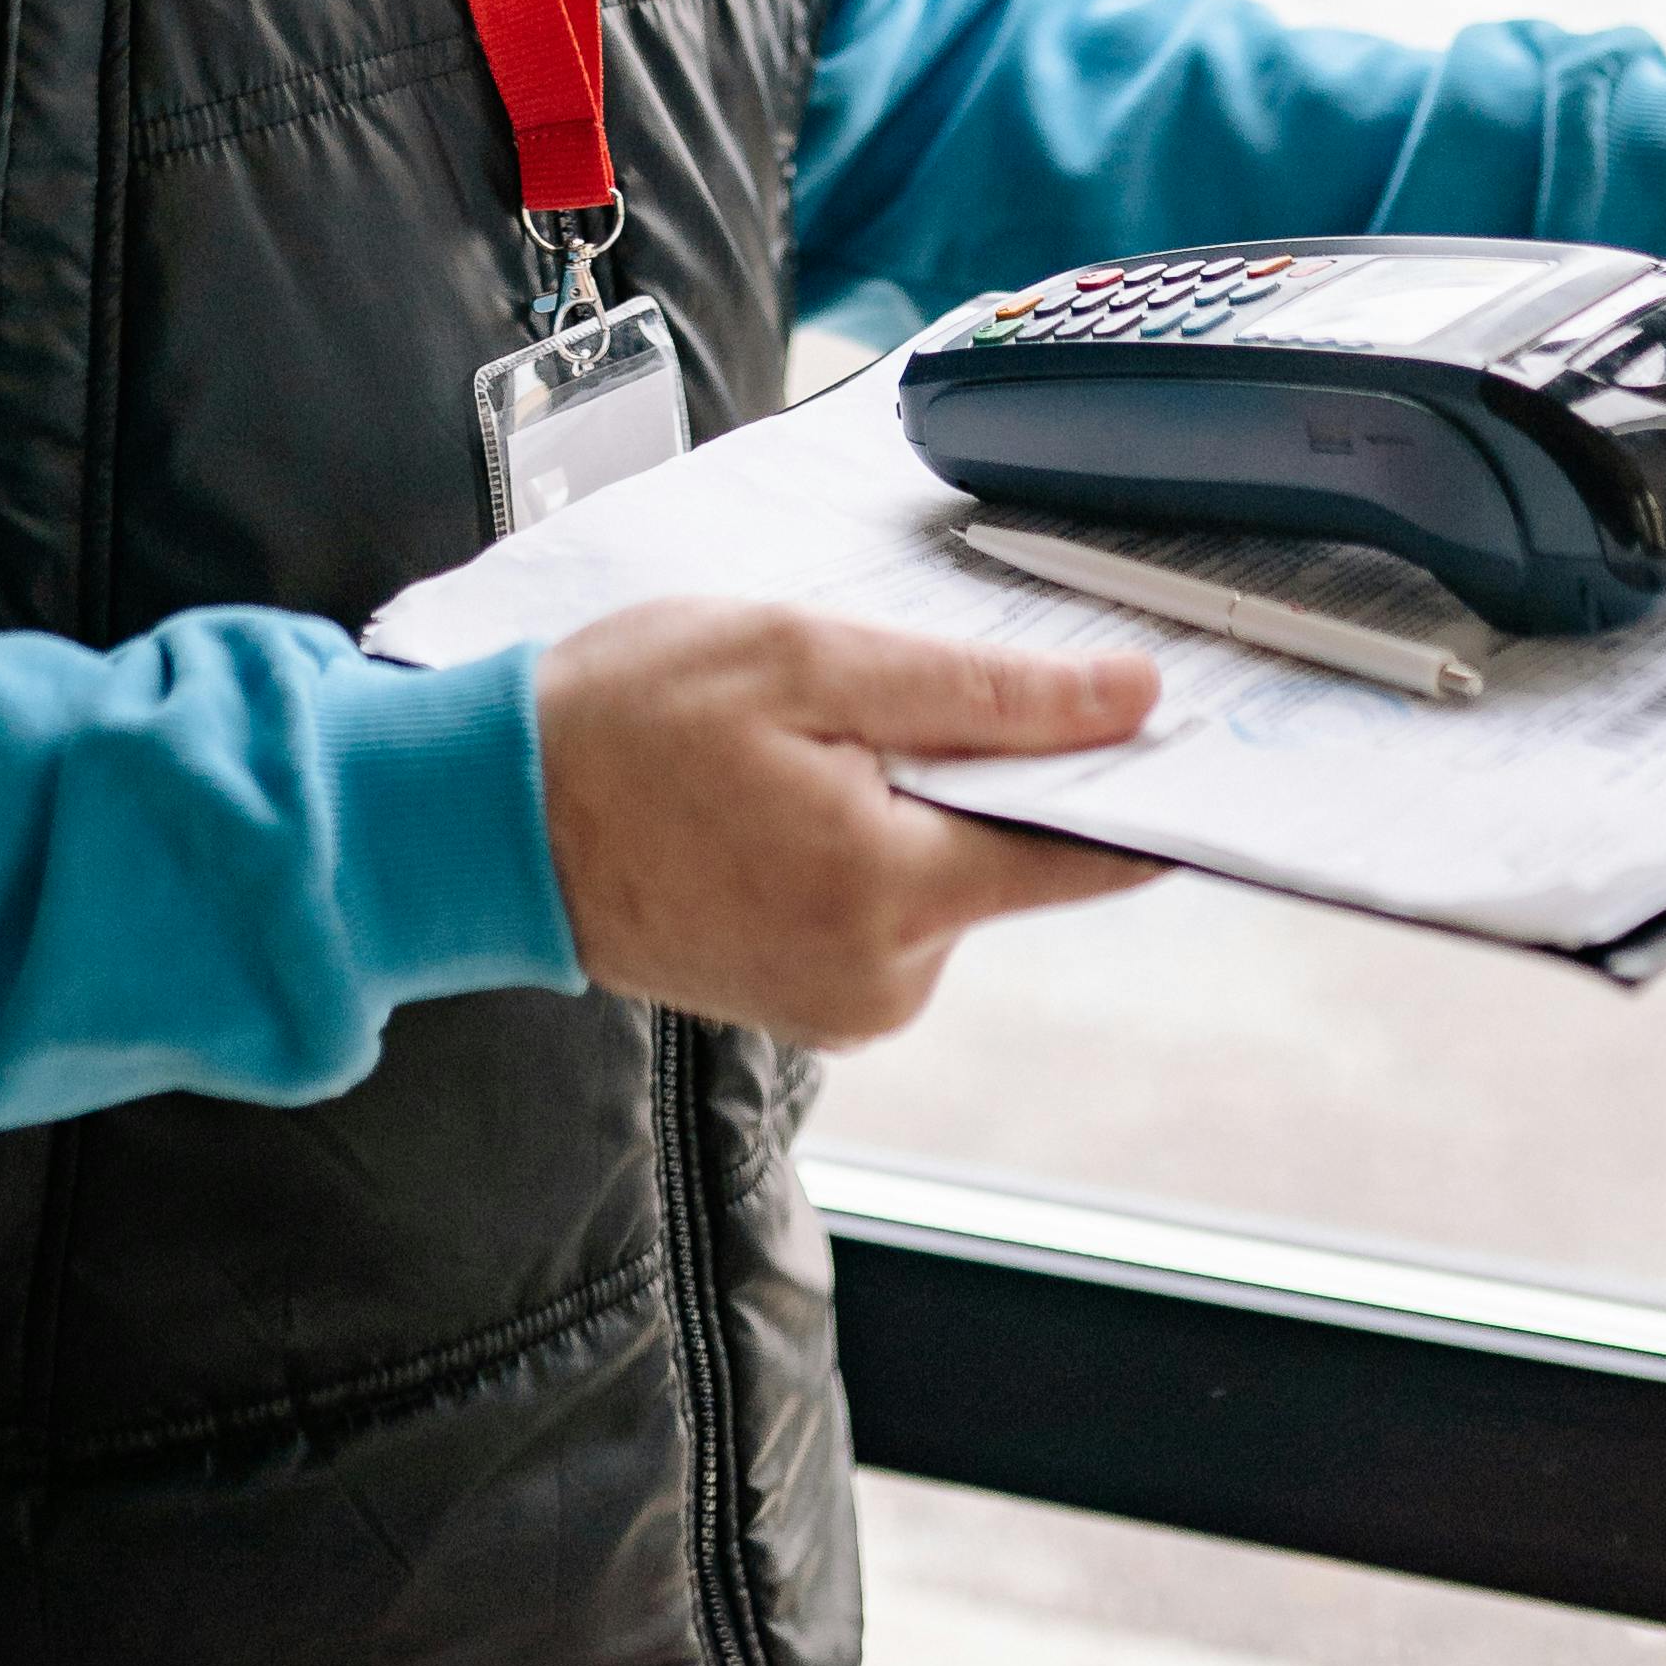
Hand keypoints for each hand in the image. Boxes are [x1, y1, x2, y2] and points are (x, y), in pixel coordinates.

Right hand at [537, 598, 1162, 1039]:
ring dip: (908, 805)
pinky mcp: (810, 1005)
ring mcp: (843, 1005)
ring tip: (799, 751)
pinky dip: (865, 847)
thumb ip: (982, 692)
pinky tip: (782, 801)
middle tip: (879, 696)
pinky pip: (888, 911)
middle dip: (975, 770)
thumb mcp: (807, 660)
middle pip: (1005, 858)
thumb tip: (1128, 700)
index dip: (1134, 783)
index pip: (1084, 855)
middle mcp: (882, 978)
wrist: (489, 817)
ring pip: (945, 879)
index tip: (1176, 730)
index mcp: (889, 891)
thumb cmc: (626, 719)